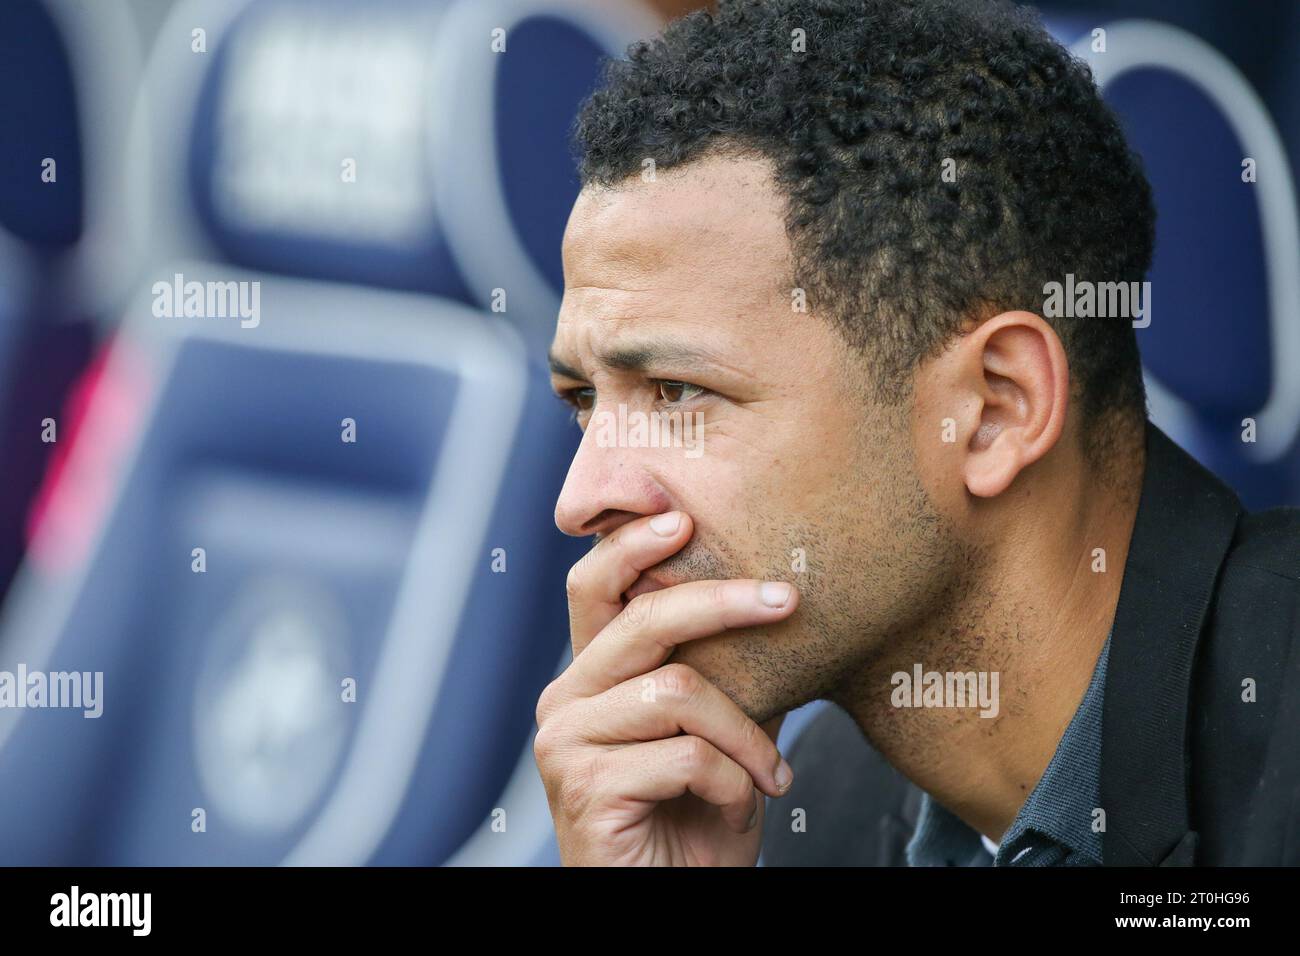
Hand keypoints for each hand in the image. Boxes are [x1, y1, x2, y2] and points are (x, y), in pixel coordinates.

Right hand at [534, 511, 798, 864]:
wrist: (673, 903)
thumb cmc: (698, 820)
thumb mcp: (719, 732)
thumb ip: (724, 671)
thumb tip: (772, 598)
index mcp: (592, 677)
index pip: (595, 587)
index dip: (632, 544)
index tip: (683, 515)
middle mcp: (565, 699)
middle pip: (645, 620)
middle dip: (724, 602)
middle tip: (788, 599)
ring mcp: (565, 741)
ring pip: (680, 692)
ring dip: (747, 738)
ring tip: (772, 776)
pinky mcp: (583, 786)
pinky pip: (687, 756)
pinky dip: (734, 784)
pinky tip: (739, 810)